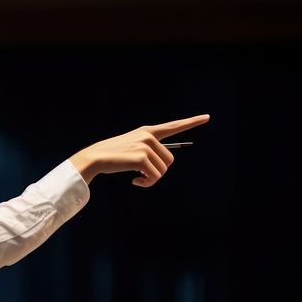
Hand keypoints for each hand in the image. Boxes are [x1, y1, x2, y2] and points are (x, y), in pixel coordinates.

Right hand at [69, 114, 209, 186]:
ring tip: (137, 177)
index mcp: (147, 132)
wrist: (95, 158)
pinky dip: (146, 184)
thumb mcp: (132, 147)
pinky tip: (134, 181)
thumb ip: (148, 150)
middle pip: (170, 159)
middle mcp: (148, 136)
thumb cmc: (113, 156)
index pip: (173, 126)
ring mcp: (145, 146)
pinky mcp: (141, 158)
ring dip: (151, 179)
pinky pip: (154, 177)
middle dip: (159, 171)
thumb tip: (161, 166)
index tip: (207, 117)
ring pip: (163, 170)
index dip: (191, 122)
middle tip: (142, 174)